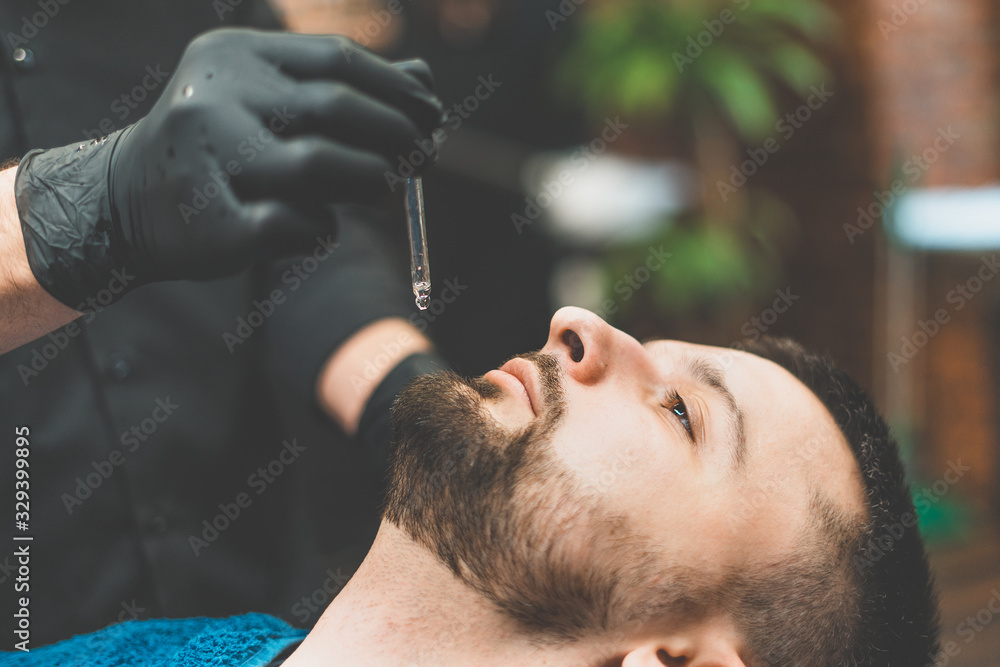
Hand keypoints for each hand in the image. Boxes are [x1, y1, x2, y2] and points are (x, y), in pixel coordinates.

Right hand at [15, 28, 442, 306]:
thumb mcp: (270, 101)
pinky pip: (290, 226)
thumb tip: (425, 80)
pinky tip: (320, 230)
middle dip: (395, 136)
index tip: (433, 115)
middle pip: (334, 108)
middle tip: (425, 160)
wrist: (125, 202)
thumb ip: (342, 88)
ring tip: (382, 191)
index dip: (398, 89)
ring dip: (367, 181)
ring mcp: (206, 158)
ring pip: (315, 165)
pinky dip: (319, 231)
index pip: (338, 59)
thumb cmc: (221, 149)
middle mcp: (215, 95)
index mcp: (236, 55)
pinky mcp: (207, 220)